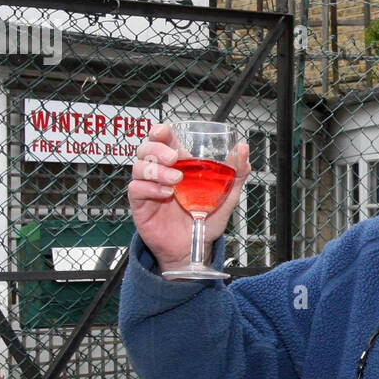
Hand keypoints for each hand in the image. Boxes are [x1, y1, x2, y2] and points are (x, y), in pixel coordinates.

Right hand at [127, 123, 250, 272]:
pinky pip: (136, 189)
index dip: (161, 132)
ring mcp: (149, 188)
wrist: (196, 248)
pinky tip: (166, 194)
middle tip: (173, 157)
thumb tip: (243, 149)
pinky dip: (150, 188)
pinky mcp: (141, 205)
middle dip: (156, 148)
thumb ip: (236, 173)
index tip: (164, 131)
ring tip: (176, 180)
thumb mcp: (226, 196)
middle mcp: (161, 173)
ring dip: (156, 169)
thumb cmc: (207, 220)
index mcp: (179, 165)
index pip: (164, 140)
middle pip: (146, 149)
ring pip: (138, 167)